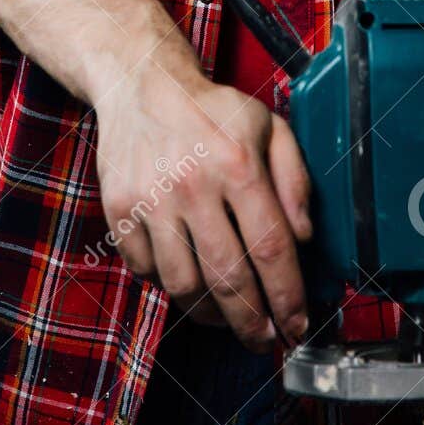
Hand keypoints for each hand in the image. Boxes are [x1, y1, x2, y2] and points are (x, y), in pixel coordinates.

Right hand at [91, 19, 312, 351]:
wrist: (140, 83)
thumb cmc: (210, 110)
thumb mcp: (268, 126)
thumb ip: (294, 178)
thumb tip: (304, 236)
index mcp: (237, 164)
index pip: (270, 247)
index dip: (287, 296)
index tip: (297, 323)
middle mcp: (192, 185)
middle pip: (228, 278)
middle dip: (252, 322)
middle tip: (265, 340)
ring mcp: (150, 200)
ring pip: (183, 285)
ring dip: (210, 314)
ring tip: (228, 317)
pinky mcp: (119, 210)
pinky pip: (146, 271)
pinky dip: (167, 285)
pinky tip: (187, 279)